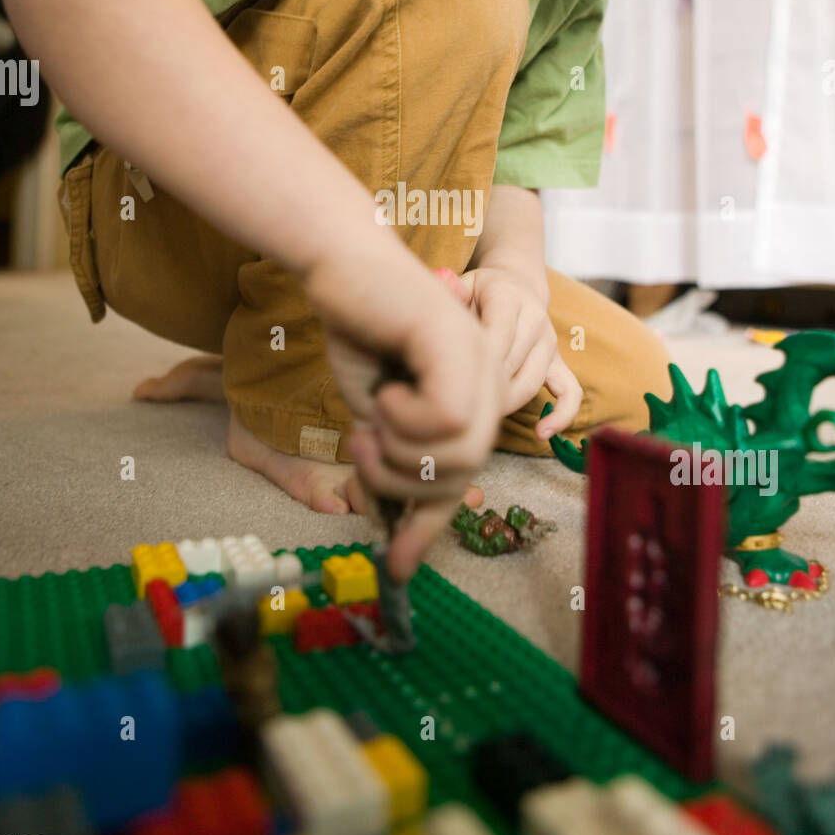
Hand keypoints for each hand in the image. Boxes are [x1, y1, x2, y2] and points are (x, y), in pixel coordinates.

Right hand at [303, 244, 508, 579]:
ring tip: (371, 421)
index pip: (463, 478)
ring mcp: (484, 360)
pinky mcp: (463, 344)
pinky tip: (387, 389)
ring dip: (400, 451)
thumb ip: (389, 460)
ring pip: (460, 451)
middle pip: (464, 474)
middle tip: (362, 450)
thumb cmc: (358, 330)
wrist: (342, 266)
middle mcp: (492, 381)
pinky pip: (447, 416)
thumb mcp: (374, 413)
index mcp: (476, 399)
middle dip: (402, 482)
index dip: (429, 526)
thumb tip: (383, 521)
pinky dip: (405, 418)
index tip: (397, 568)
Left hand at [437, 265, 581, 439]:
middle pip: (511, 363)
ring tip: (481, 417)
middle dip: (484, 387)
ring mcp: (549, 342)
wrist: (515, 283)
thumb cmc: (479, 291)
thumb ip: (450, 290)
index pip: (496, 336)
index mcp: (509, 297)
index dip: (477, 364)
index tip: (452, 383)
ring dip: (506, 402)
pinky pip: (570, 390)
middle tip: (456, 405)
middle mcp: (536, 318)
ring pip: (532, 381)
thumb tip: (444, 292)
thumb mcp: (462, 283)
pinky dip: (561, 415)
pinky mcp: (558, 361)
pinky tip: (542, 434)